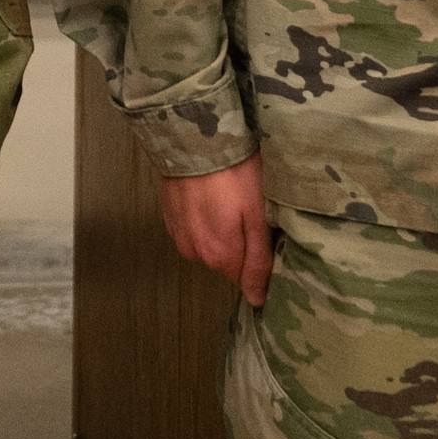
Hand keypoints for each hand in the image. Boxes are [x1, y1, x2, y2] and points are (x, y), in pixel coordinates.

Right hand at [161, 154, 273, 306]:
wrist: (192, 138)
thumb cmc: (233, 174)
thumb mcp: (258, 216)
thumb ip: (259, 261)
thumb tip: (257, 300)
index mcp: (220, 255)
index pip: (245, 277)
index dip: (260, 259)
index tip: (267, 234)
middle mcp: (195, 252)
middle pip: (227, 260)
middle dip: (240, 242)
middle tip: (251, 211)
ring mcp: (179, 233)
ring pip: (209, 243)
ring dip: (220, 229)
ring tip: (230, 200)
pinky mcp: (169, 215)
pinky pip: (193, 228)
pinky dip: (203, 217)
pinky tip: (211, 196)